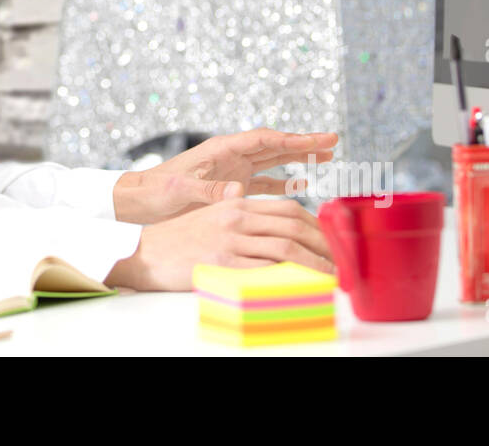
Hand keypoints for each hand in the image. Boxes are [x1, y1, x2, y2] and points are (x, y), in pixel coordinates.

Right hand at [104, 197, 334, 290]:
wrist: (146, 252)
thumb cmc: (180, 239)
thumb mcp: (212, 216)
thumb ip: (239, 214)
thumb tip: (268, 220)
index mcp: (237, 204)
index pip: (288, 209)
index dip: (316, 226)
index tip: (331, 242)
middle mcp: (236, 217)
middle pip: (293, 226)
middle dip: (324, 245)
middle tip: (341, 262)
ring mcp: (230, 240)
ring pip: (286, 247)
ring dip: (315, 263)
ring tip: (332, 277)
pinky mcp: (223, 262)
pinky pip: (265, 268)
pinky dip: (289, 276)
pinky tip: (303, 285)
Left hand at [110, 127, 338, 224]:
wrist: (138, 202)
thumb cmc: (155, 191)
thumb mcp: (178, 190)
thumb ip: (207, 190)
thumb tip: (237, 192)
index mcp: (221, 149)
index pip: (265, 140)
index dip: (294, 140)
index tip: (321, 139)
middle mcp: (230, 156)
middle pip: (275, 147)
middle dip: (304, 144)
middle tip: (334, 141)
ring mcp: (232, 171)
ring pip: (273, 161)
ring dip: (298, 159)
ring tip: (327, 157)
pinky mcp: (230, 188)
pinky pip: (263, 182)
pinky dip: (283, 182)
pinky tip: (301, 184)